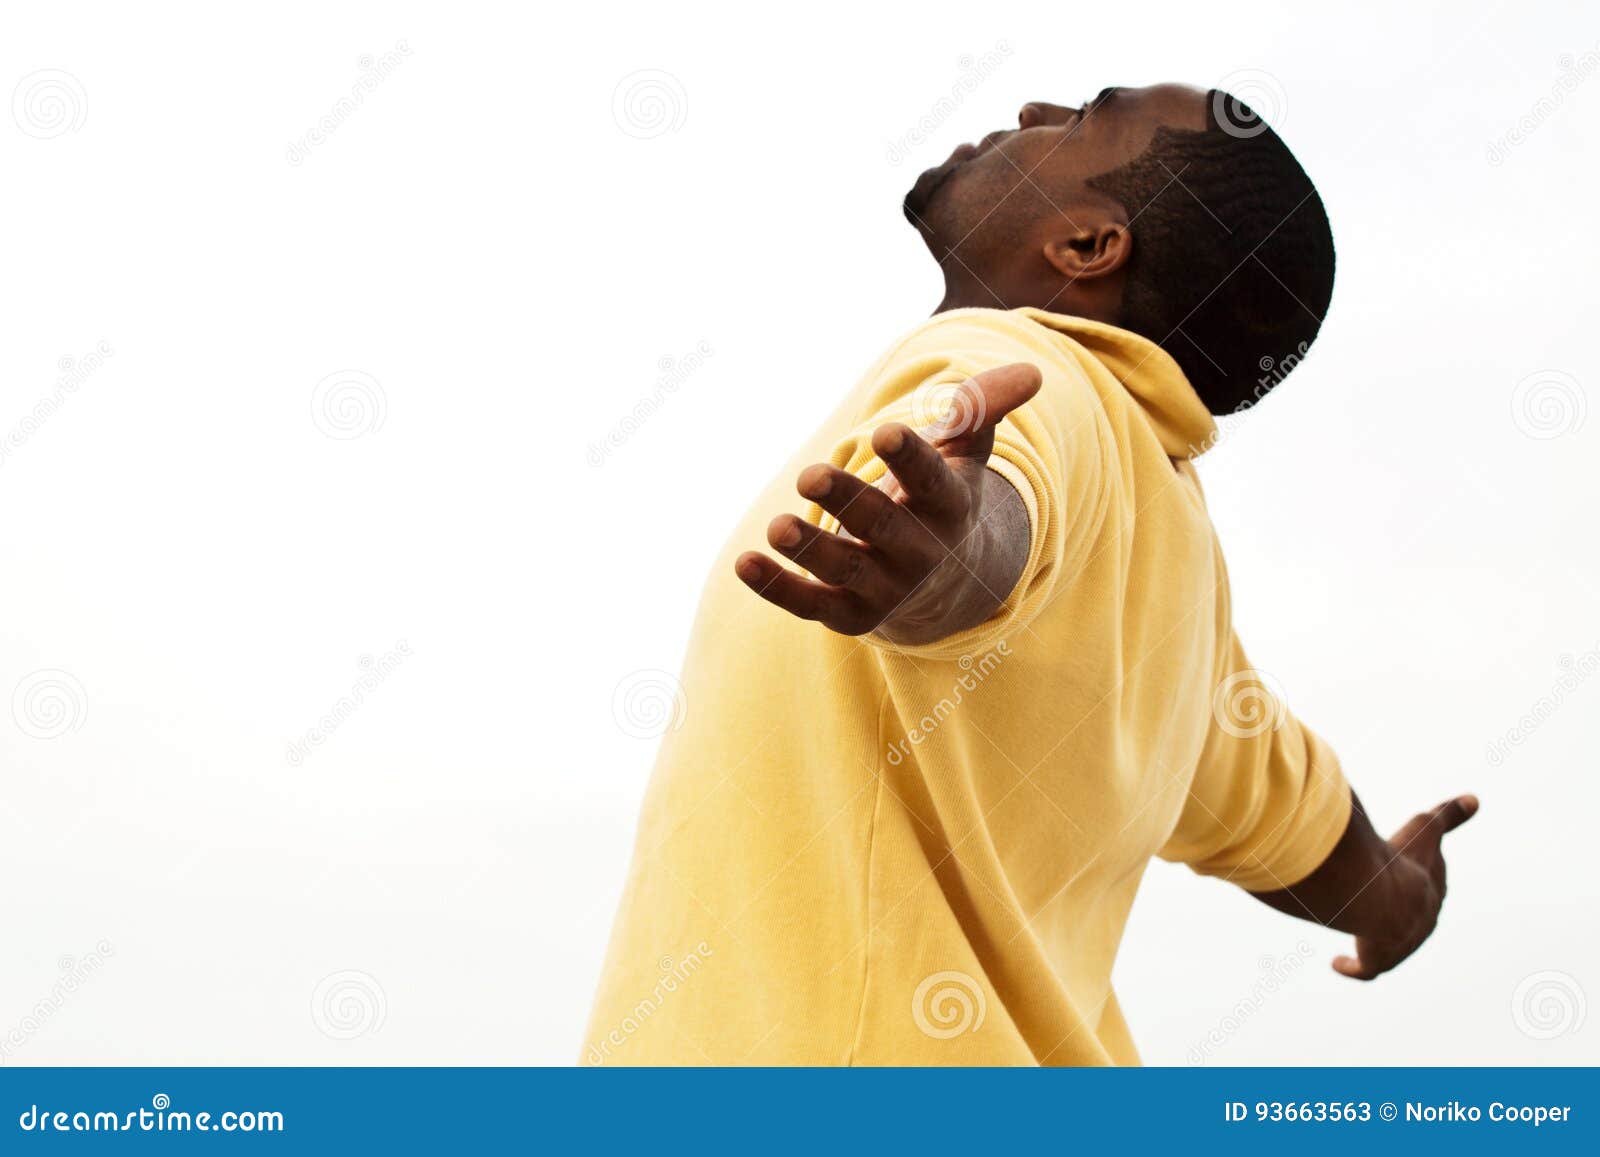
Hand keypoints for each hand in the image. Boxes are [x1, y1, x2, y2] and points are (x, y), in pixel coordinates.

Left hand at [735, 362, 1041, 644]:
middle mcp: (920, 552)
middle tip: (808, 473)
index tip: (887, 431)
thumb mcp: (966, 454)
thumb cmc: (944, 499)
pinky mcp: (851, 615)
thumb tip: (1030, 372)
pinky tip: (744, 563)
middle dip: (848, 502)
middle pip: (883, 527)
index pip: (932, 482)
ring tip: (776, 526)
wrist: (948, 585)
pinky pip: (811, 605)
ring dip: (811, 550)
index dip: (912, 459)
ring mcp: (885, 588)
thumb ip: (982, 410)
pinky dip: (777, 587)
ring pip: (845, 571)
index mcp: (948, 508)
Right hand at [1332, 794, 1478, 980]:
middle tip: (1376, 898)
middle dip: (1396, 909)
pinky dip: (1352, 966)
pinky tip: (1339, 963)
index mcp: (1430, 895)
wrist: (1380, 896)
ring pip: (1385, 944)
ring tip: (1356, 930)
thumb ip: (1448, 815)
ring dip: (1372, 937)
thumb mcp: (1425, 829)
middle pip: (1408, 917)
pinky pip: (1364, 970)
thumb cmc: (1400, 860)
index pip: (1427, 886)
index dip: (1415, 877)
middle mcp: (1418, 924)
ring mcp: (1400, 946)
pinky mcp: (1376, 961)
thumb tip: (1475, 799)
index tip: (1402, 871)